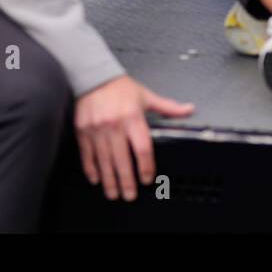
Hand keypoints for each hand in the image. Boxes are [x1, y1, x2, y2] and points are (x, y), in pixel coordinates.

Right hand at [74, 75, 193, 201]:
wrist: (93, 75)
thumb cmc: (120, 87)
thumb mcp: (146, 96)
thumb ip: (168, 107)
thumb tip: (189, 109)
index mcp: (133, 117)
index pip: (142, 148)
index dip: (146, 167)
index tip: (147, 179)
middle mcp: (115, 125)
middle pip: (122, 160)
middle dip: (126, 181)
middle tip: (129, 196)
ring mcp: (97, 129)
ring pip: (104, 161)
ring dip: (109, 180)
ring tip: (113, 194)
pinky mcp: (83, 131)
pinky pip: (87, 154)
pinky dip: (91, 168)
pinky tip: (96, 179)